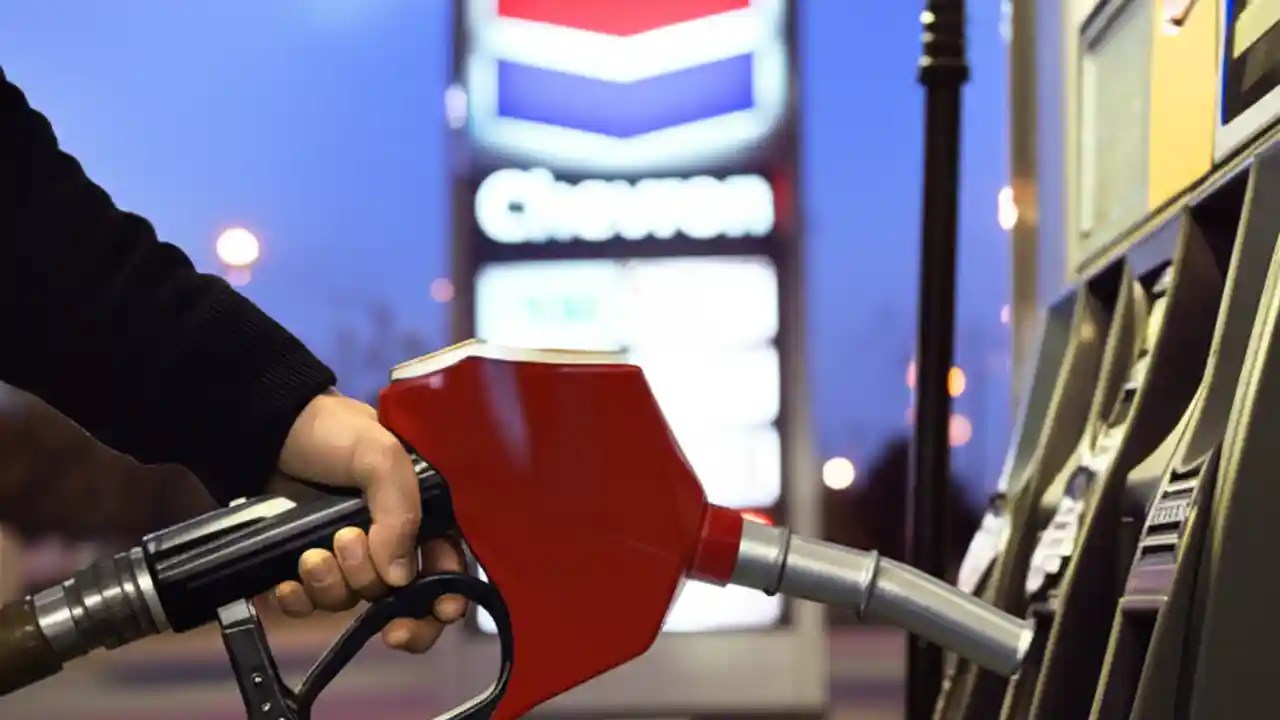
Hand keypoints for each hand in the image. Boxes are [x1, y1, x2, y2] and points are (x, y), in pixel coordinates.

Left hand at [268, 391, 467, 652]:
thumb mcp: (380, 456)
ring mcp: (346, 556)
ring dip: (334, 585)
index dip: (448, 597)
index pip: (448, 566)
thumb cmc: (334, 432)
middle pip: (403, 598)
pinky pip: (309, 604)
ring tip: (312, 553)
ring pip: (353, 599)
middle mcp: (389, 541)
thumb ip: (400, 512)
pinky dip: (300, 601)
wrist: (266, 425)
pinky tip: (288, 582)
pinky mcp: (305, 567)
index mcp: (421, 514)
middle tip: (378, 611)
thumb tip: (399, 580)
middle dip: (390, 606)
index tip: (437, 611)